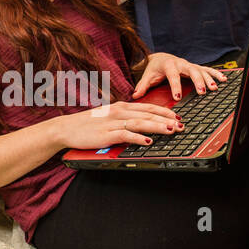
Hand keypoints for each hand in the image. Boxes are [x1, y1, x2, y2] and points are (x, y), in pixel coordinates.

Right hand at [55, 100, 182, 149]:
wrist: (66, 128)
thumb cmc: (87, 124)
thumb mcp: (108, 117)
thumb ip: (124, 118)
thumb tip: (140, 124)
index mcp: (121, 107)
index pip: (148, 107)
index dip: (164, 111)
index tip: (178, 116)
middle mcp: (119, 112)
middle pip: (148, 114)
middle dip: (167, 120)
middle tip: (181, 125)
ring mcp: (113, 123)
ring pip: (141, 123)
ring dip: (158, 127)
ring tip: (171, 131)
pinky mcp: (107, 134)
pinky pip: (126, 135)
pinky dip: (138, 138)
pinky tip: (148, 141)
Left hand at [132, 52, 227, 100]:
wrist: (160, 57)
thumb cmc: (154, 68)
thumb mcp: (147, 76)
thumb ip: (142, 86)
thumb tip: (134, 96)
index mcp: (168, 65)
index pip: (172, 76)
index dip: (175, 86)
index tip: (177, 97)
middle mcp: (181, 63)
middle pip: (191, 71)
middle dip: (197, 81)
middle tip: (202, 92)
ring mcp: (190, 65)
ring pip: (201, 71)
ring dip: (209, 79)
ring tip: (215, 88)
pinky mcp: (195, 67)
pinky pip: (207, 70)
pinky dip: (216, 74)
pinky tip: (224, 80)